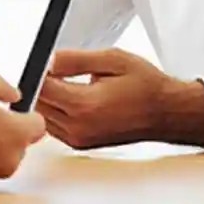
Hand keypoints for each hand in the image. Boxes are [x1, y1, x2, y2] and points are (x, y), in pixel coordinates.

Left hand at [36, 48, 203, 149]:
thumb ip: (74, 59)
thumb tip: (48, 59)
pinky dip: (56, 112)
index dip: (40, 70)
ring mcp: (79, 139)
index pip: (41, 87)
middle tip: (60, 70)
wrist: (166, 112)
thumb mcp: (111, 59)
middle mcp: (79, 127)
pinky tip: (74, 100)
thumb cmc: (145, 86)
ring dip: (49, 99)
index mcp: (84, 105)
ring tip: (70, 84)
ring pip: (43, 116)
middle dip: (43, 84)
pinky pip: (54, 126)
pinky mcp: (81, 144)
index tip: (47, 61)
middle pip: (38, 103)